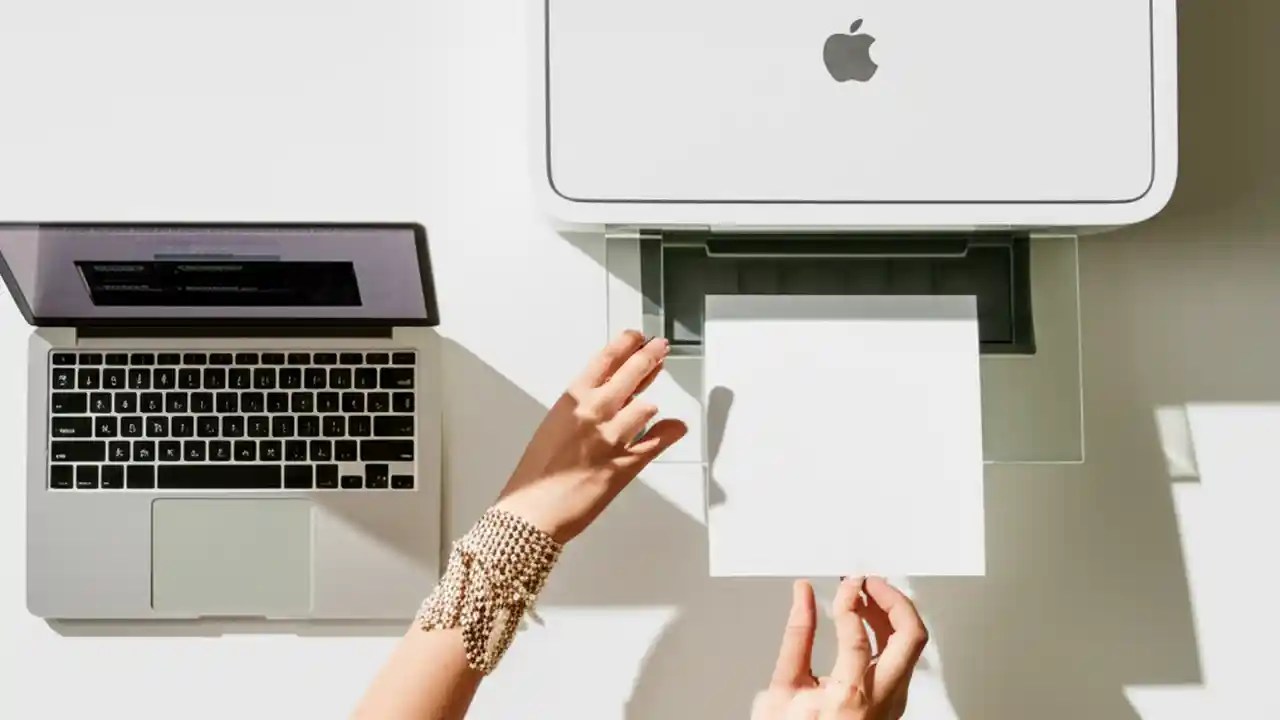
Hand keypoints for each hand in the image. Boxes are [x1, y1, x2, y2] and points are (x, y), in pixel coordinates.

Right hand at [494, 330, 687, 543]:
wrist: (532, 511)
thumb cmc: (536, 474)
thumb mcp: (554, 427)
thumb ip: (581, 410)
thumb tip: (607, 398)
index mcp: (573, 400)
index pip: (605, 360)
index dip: (626, 344)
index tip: (637, 337)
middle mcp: (595, 412)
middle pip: (631, 374)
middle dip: (650, 357)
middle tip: (661, 347)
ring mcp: (612, 437)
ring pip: (646, 407)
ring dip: (649, 405)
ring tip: (650, 403)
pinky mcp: (626, 464)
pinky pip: (657, 442)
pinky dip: (670, 432)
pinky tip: (676, 426)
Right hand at [752, 577, 928, 719]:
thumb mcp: (784, 687)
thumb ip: (797, 636)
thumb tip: (804, 595)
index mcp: (849, 697)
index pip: (858, 634)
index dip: (850, 600)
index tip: (842, 585)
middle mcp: (881, 701)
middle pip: (910, 637)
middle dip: (892, 599)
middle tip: (868, 582)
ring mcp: (894, 704)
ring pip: (912, 646)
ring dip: (893, 613)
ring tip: (867, 596)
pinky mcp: (894, 703)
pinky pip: (903, 658)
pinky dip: (891, 632)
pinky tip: (871, 621)